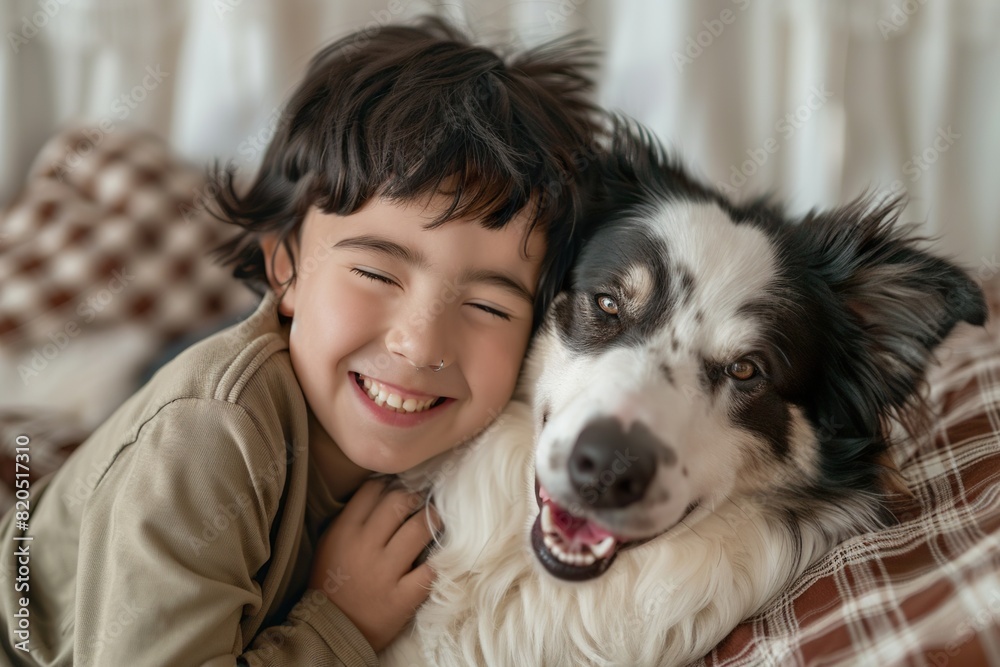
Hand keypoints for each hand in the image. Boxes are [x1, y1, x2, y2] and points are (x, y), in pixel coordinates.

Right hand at [308, 478, 440, 651]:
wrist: (331, 629)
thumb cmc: (332, 583)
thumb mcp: (330, 543)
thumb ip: (351, 517)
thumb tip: (381, 490)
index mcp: (345, 531)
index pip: (373, 490)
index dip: (390, 484)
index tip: (400, 487)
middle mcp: (365, 546)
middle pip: (399, 501)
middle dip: (415, 497)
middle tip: (422, 501)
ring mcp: (385, 572)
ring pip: (419, 528)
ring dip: (433, 520)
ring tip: (435, 520)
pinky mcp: (402, 597)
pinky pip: (430, 570)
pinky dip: (440, 559)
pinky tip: (441, 554)